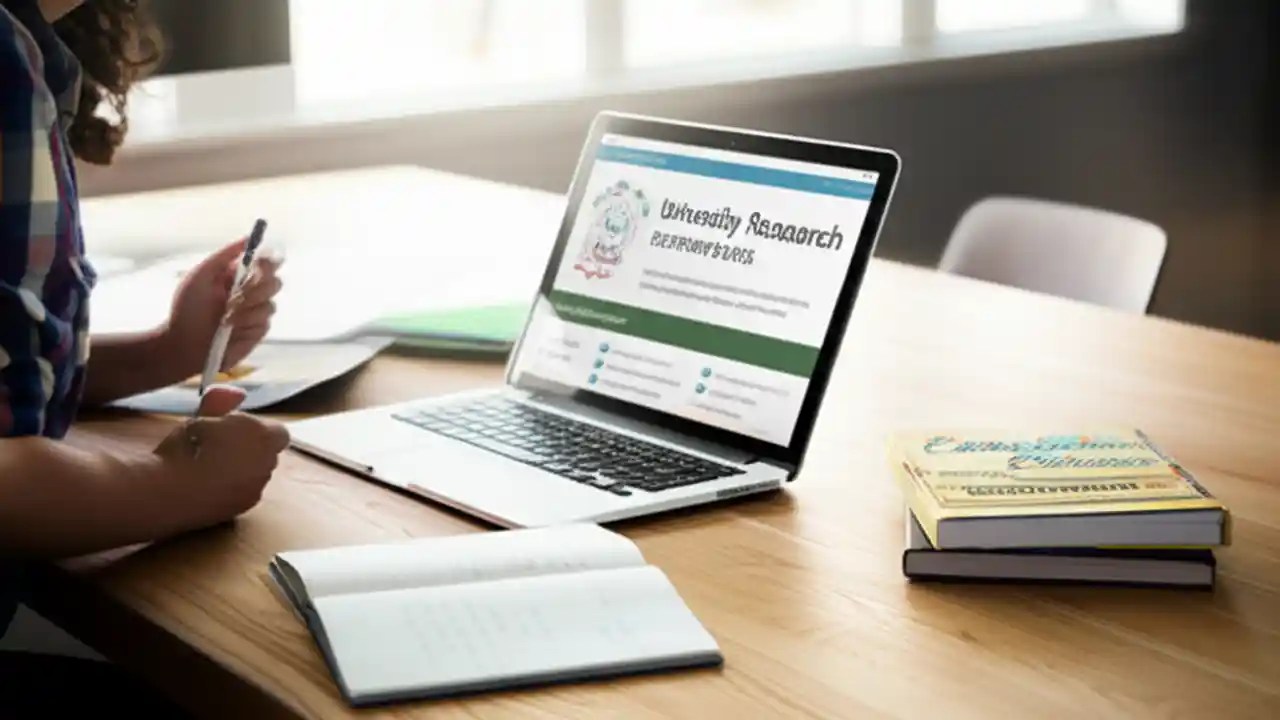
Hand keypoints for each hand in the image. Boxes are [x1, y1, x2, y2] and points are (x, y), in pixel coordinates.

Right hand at [152, 385, 290, 526]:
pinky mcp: (246, 506)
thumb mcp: (200, 418)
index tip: (233, 430)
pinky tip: (209, 488)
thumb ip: (222, 403)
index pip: (278, 431)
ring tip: (210, 469)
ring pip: (258, 473)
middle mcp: (268, 461)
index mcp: (261, 435)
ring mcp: (259, 486)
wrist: (171, 494)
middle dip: (251, 449)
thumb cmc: (184, 449)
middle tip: (220, 447)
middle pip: (268, 452)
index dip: (257, 430)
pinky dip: (234, 488)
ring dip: (243, 469)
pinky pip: (246, 491)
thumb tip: (238, 393)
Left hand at [161, 238, 283, 376]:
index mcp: (239, 275)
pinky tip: (230, 330)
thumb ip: (225, 255)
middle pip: (275, 281)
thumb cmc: (187, 308)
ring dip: (246, 310)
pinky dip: (246, 324)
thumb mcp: (201, 274)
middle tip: (235, 297)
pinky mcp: (258, 331)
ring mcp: (256, 312)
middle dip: (255, 289)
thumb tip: (248, 238)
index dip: (267, 262)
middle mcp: (251, 292)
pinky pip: (264, 323)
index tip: (258, 265)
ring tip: (225, 318)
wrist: (184, 342)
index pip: (265, 262)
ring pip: (270, 304)